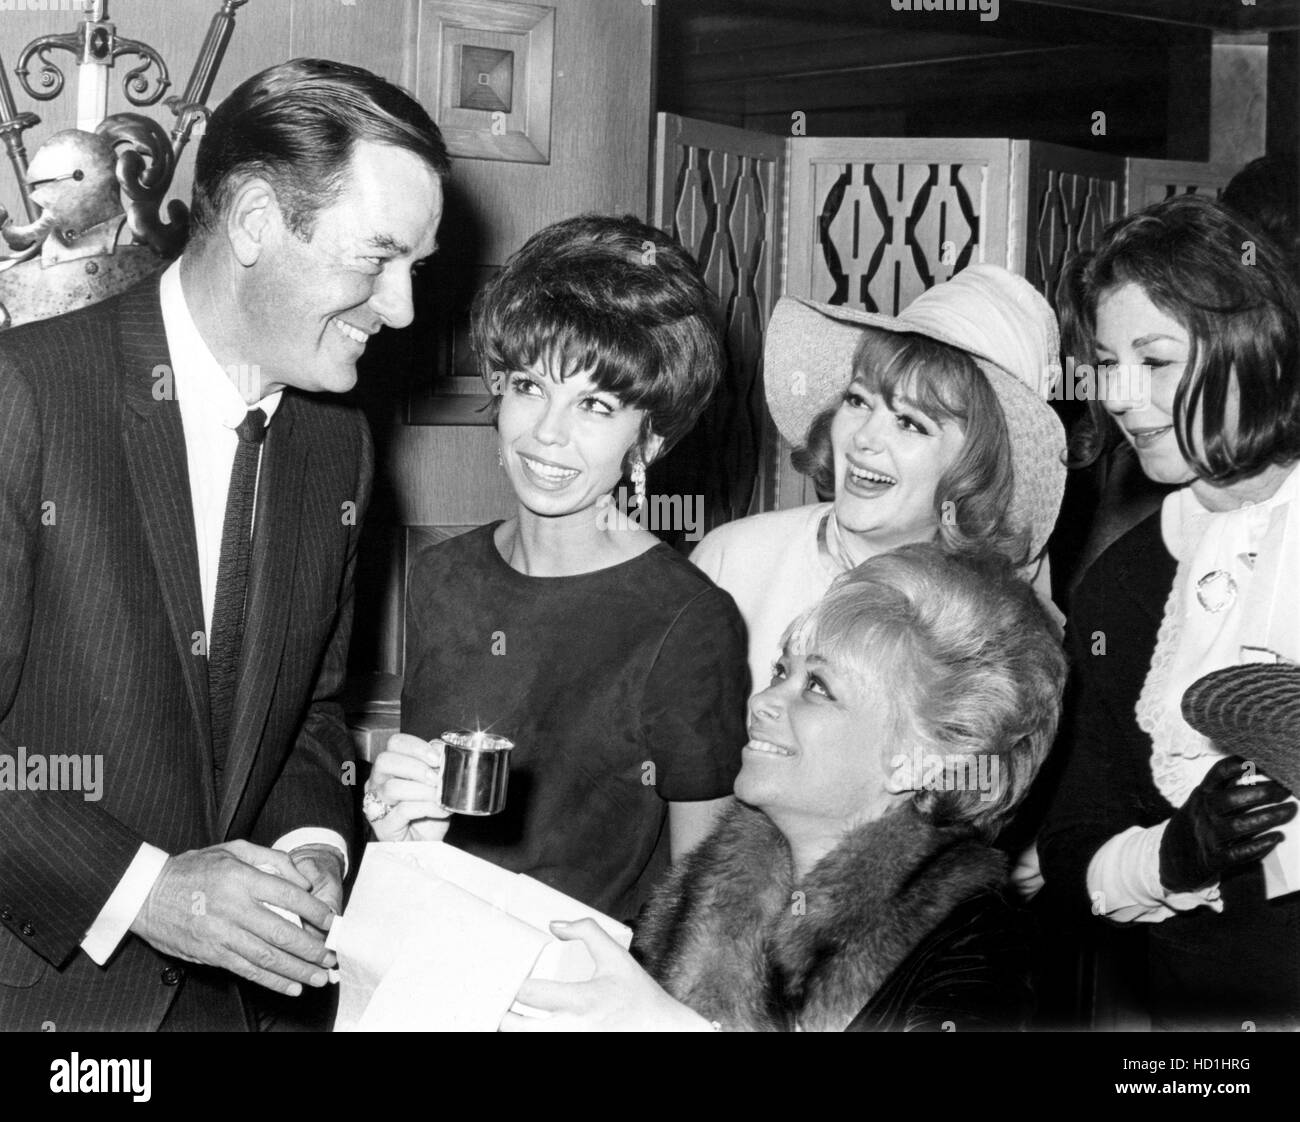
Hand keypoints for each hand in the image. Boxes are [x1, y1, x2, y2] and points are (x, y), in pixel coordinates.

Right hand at [129, 840, 338, 996]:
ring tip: (319, 977)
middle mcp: (234, 907)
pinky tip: (291, 986)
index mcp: (242, 878)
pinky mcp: (211, 954)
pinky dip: (272, 982)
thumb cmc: (194, 869)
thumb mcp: (234, 849)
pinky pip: (247, 970)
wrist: (147, 893)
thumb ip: (273, 859)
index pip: (289, 896)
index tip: (332, 922)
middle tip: (332, 956)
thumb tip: (303, 881)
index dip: (315, 912)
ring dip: (298, 970)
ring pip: (268, 957)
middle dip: (313, 948)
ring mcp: (221, 934)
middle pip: (282, 933)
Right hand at [365, 733, 450, 842]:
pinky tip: (441, 810)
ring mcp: (376, 805)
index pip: (395, 743)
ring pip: (392, 787)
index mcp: (390, 767)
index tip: (437, 757)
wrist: (428, 844)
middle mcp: (377, 783)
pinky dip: (426, 807)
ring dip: (423, 790)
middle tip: (436, 777)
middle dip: (415, 766)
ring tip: (440, 796)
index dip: (416, 747)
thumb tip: (440, 748)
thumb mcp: (437, 783)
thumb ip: (436, 764)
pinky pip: (402, 811)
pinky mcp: (383, 826)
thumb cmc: (429, 813)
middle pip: (384, 761)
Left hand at [499, 919, 712, 1031]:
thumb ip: (587, 932)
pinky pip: (541, 1047)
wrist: (662, 1031)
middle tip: (500, 1002)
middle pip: (516, 1027)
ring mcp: (573, 1044)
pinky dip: (533, 1035)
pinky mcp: (575, 1052)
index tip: (512, 978)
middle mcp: (573, 1028)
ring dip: (515, 1028)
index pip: (530, 994)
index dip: (513, 984)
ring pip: (526, 1040)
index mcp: (582, 1000)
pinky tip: (531, 1027)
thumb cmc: (638, 996)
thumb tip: (554, 925)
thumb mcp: (616, 956)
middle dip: (503, 1014)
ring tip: (513, 1017)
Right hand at [1160, 755, 1296, 892]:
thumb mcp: (1207, 797)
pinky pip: (1239, 853)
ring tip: (1290, 811)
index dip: (1242, 764)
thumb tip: (1260, 764)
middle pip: (1231, 799)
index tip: (1267, 761)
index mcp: (1203, 792)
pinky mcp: (1214, 858)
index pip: (1219, 772)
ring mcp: (1208, 835)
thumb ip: (1228, 783)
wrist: (1177, 852)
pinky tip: (1278, 837)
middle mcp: (1204, 811)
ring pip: (1238, 826)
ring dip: (1268, 817)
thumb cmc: (1204, 818)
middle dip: (1262, 793)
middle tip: (1286, 790)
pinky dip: (1260, 845)